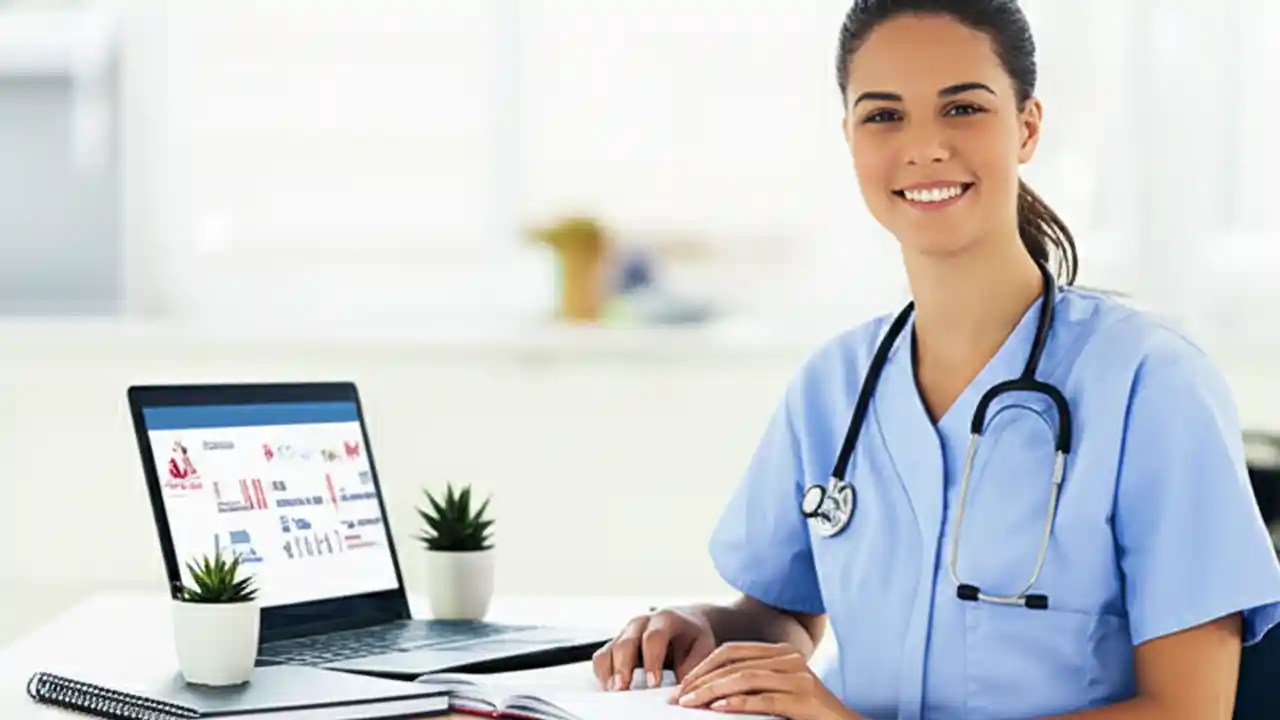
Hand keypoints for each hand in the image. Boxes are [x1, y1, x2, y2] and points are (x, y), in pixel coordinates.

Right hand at [591, 607, 716, 690]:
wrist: (686, 621)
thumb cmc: (694, 637)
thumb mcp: (702, 648)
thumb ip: (691, 669)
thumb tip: (679, 693)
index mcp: (665, 619)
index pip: (654, 637)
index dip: (652, 660)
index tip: (653, 683)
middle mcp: (642, 623)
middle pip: (626, 642)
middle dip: (623, 667)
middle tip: (623, 688)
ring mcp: (626, 632)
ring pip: (610, 649)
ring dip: (609, 671)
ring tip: (614, 690)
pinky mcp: (616, 644)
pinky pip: (602, 657)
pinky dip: (603, 673)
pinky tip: (610, 687)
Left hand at [669, 642, 855, 719]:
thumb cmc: (807, 714)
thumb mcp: (777, 692)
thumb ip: (752, 685)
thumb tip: (708, 693)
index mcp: (780, 653)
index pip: (732, 651)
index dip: (703, 666)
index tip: (683, 684)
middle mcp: (790, 659)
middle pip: (734, 664)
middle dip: (701, 680)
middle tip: (679, 698)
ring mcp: (799, 677)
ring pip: (745, 678)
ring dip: (712, 691)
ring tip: (691, 704)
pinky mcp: (805, 698)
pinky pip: (764, 698)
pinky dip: (738, 702)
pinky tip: (719, 708)